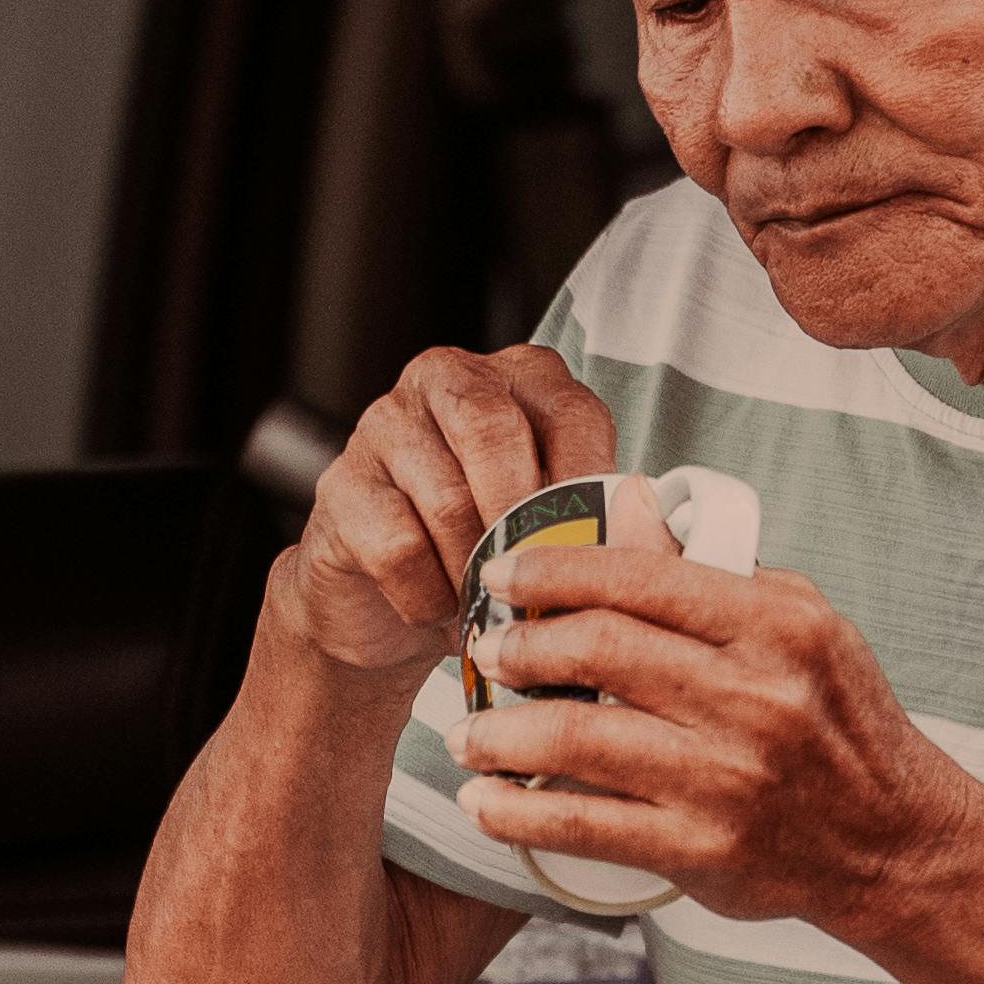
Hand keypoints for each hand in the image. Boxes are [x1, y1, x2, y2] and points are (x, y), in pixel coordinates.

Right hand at [283, 341, 620, 683]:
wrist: (380, 604)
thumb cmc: (481, 553)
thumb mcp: (550, 525)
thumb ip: (595, 515)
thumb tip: (642, 531)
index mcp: (517, 378)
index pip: (572, 414)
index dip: (589, 488)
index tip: (596, 547)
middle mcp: (447, 380)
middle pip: (495, 433)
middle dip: (523, 520)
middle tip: (536, 577)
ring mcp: (385, 424)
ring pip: (447, 498)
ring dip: (475, 570)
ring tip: (486, 601)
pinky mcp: (341, 484)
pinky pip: (397, 547)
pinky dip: (427, 596)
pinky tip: (434, 605)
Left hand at [456, 527, 964, 940]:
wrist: (895, 840)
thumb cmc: (837, 721)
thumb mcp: (798, 623)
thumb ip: (707, 568)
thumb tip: (627, 499)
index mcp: (777, 627)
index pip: (640, 579)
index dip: (554, 572)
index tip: (503, 576)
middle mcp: (754, 699)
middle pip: (598, 652)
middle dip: (520, 646)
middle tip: (484, 651)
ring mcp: (726, 779)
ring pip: (578, 740)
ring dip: (499, 735)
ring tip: (468, 733)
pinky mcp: (701, 850)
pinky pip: (584, 826)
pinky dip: (518, 814)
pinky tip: (484, 804)